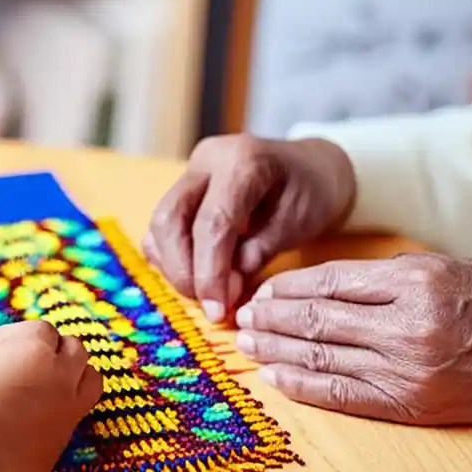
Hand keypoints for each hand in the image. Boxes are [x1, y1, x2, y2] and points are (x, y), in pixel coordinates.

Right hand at [0, 320, 102, 471]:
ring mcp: (63, 422)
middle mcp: (59, 384)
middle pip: (75, 353)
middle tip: (13, 366)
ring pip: (87, 386)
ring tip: (27, 390)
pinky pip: (67, 422)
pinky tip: (16, 425)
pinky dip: (53, 415)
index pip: (42, 329)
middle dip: (49, 352)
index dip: (13, 337)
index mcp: (33, 353)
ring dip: (66, 379)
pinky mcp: (55, 455)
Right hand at [144, 135, 355, 320]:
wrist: (311, 168)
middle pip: (169, 219)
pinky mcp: (180, 192)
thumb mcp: (296, 224)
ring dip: (176, 268)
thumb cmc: (310, 194)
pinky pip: (160, 231)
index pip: (212, 222)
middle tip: (210, 305)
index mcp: (242, 162)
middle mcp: (206, 161)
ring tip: (210, 293)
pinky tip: (200, 276)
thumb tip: (223, 291)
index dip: (210, 272)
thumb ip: (257, 254)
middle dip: (183, 271)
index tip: (218, 311)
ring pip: (159, 227)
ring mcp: (188, 174)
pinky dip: (172, 260)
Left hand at [232, 254, 471, 438]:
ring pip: (323, 357)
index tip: (262, 290)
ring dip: (277, 353)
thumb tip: (333, 288)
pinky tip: (277, 380)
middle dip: (272, 320)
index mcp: (420, 280)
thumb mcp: (458, 268)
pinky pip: (345, 396)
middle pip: (317, 320)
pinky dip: (304, 387)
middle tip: (242, 319)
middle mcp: (408, 325)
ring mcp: (410, 370)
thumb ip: (395, 279)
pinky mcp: (415, 406)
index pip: (331, 282)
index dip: (288, 287)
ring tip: (248, 348)